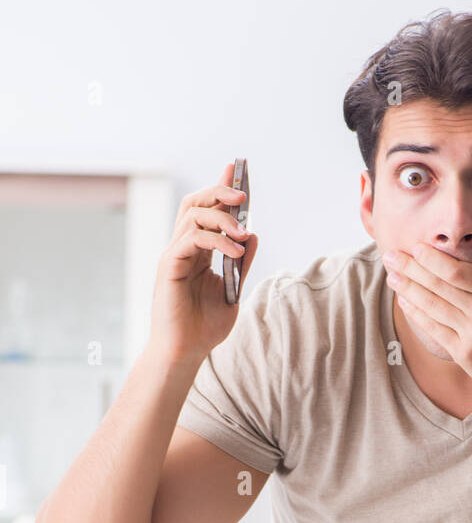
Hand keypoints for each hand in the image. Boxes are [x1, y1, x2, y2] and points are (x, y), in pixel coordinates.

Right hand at [149, 161, 257, 367]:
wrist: (185, 353)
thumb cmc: (204, 328)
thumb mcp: (233, 291)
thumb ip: (241, 263)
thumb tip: (252, 233)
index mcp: (197, 251)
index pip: (207, 210)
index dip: (221, 188)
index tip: (238, 169)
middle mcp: (183, 248)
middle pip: (196, 203)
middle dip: (219, 191)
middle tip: (244, 195)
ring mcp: (173, 255)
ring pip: (193, 215)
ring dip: (222, 218)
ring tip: (243, 234)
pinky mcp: (169, 265)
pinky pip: (191, 239)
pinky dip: (215, 240)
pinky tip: (235, 253)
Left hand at [382, 218, 471, 394]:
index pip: (458, 272)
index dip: (433, 259)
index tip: (415, 247)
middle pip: (439, 286)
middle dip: (411, 269)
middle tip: (390, 256)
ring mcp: (471, 333)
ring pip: (432, 306)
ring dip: (408, 289)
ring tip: (391, 276)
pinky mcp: (462, 352)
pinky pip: (433, 329)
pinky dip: (416, 314)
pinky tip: (403, 301)